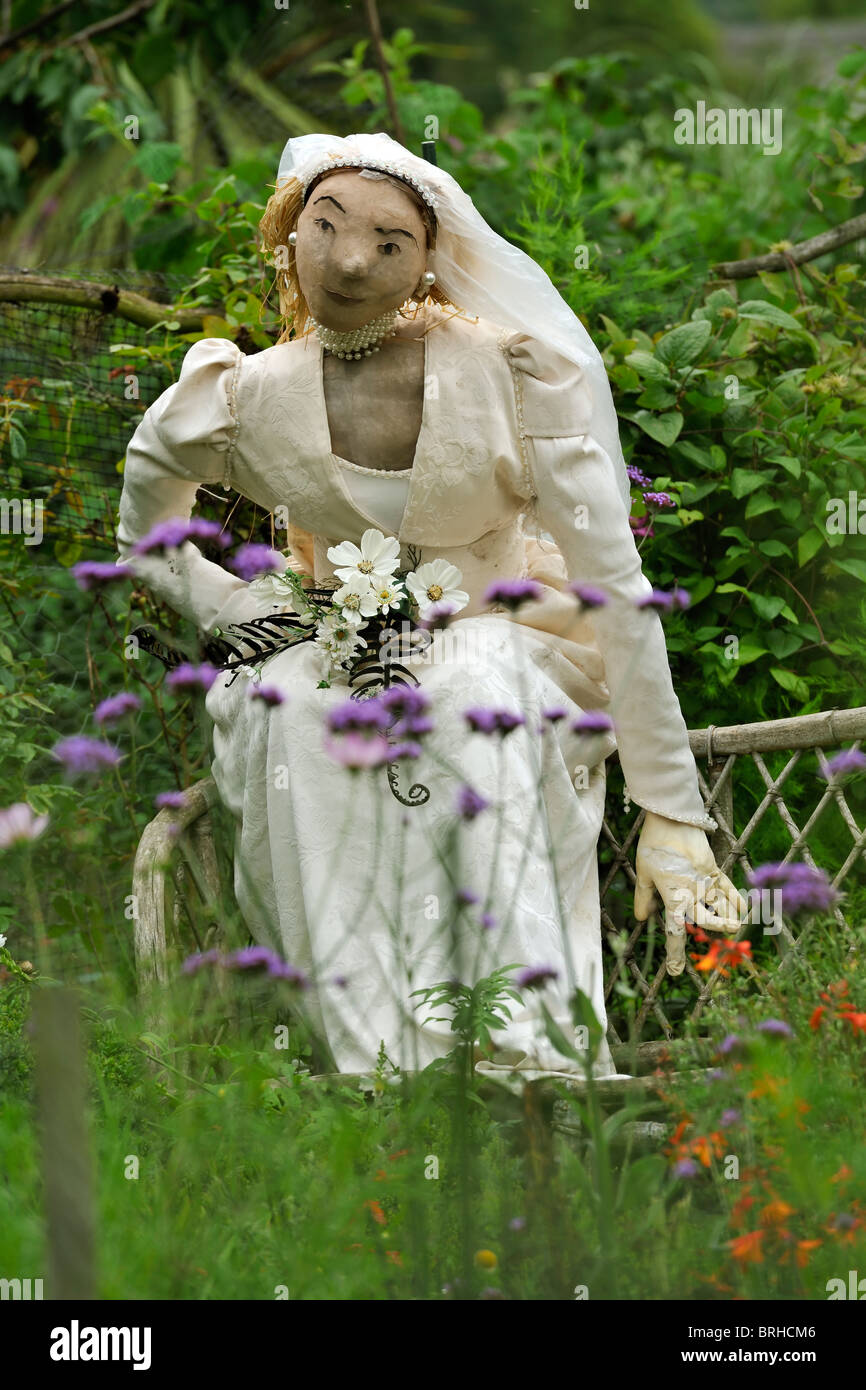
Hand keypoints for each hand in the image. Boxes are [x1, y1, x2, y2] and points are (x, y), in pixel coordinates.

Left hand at [633, 811, 746, 975]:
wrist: (671, 818)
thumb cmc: (653, 846)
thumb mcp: (643, 873)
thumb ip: (644, 897)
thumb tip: (642, 918)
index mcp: (671, 895)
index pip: (674, 930)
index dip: (675, 953)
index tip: (675, 971)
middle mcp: (691, 891)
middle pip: (706, 920)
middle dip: (712, 935)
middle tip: (718, 950)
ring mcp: (705, 879)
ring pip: (722, 905)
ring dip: (728, 919)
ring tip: (733, 930)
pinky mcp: (714, 868)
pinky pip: (728, 888)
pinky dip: (736, 900)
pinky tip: (742, 910)